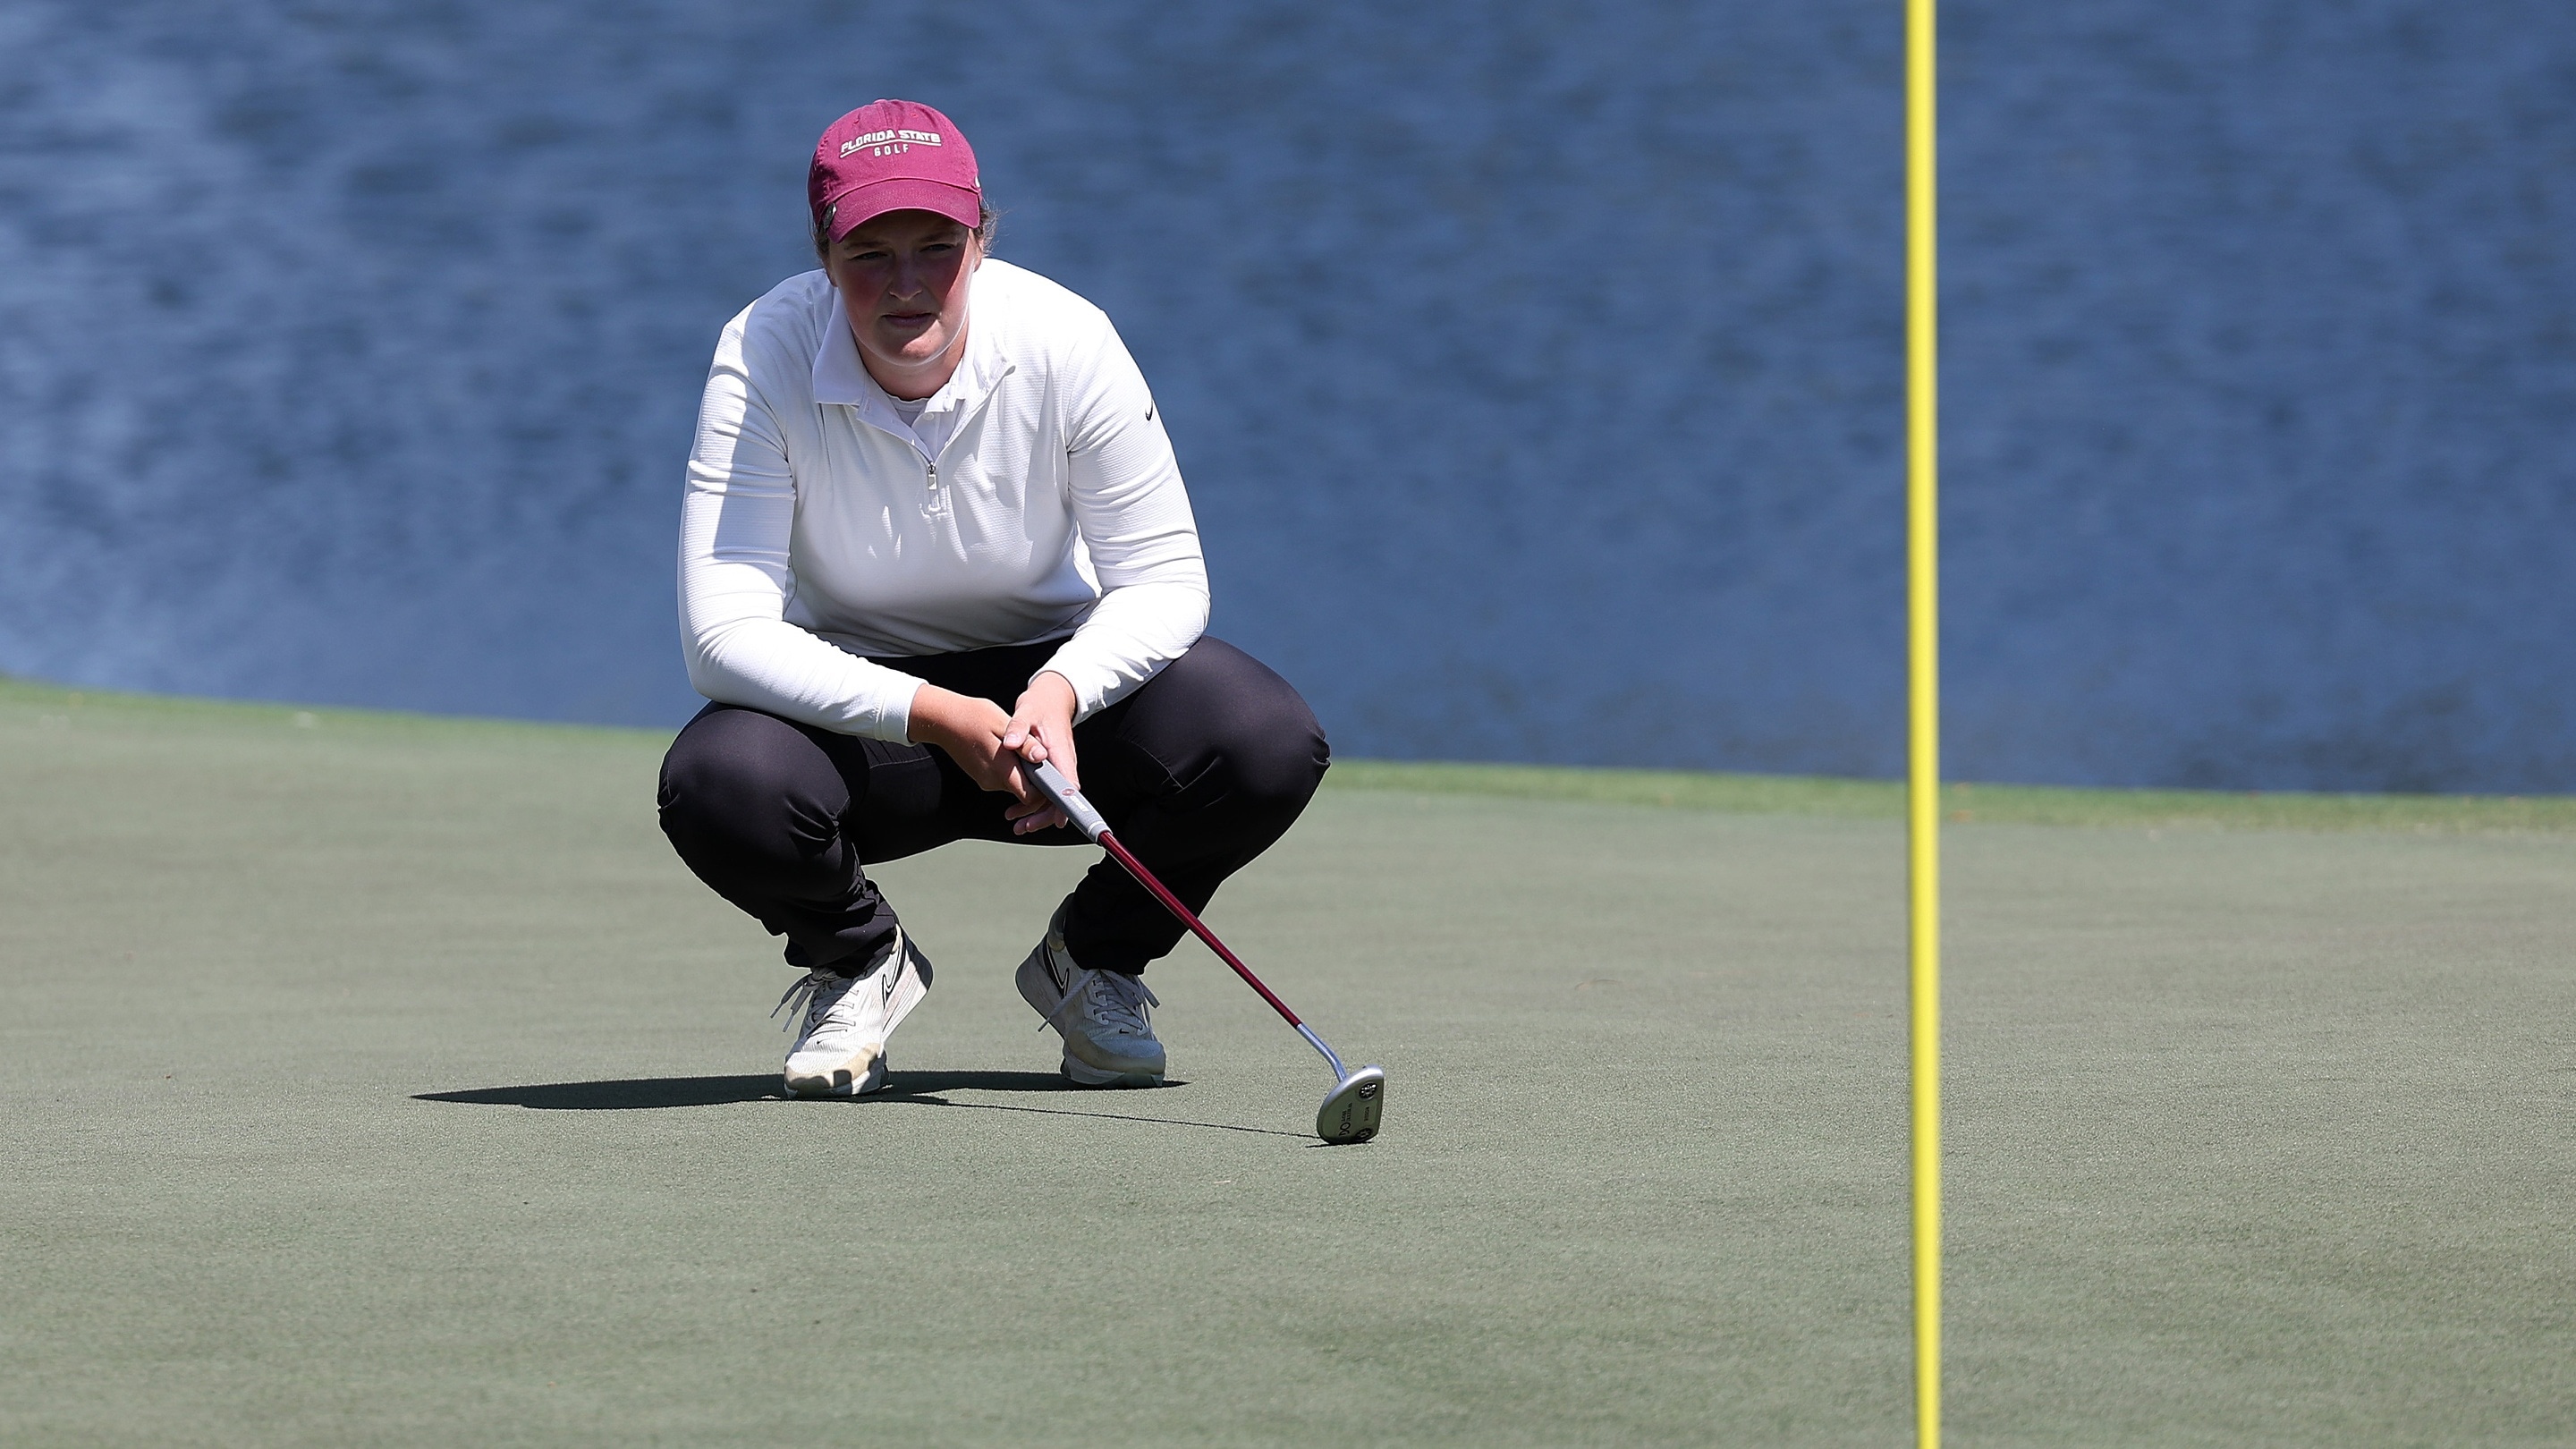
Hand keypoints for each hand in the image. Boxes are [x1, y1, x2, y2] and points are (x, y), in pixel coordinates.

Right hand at [905, 686, 1033, 811]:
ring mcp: (986, 781)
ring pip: (1014, 784)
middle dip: (1035, 779)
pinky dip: (1010, 768)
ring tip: (1019, 748)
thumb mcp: (1003, 724)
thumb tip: (1043, 757)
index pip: (1029, 797)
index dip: (1044, 791)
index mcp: (1001, 769)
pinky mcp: (982, 777)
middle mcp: (993, 781)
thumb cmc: (973, 717)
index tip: (1051, 776)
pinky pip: (1003, 778)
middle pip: (1024, 792)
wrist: (943, 720)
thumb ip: (1024, 744)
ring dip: (1022, 771)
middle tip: (1038, 756)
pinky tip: (1006, 751)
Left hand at [1000, 672, 1079, 834]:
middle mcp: (1064, 763)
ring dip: (1038, 814)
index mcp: (1060, 752)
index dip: (1065, 804)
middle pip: (1062, 798)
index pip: (1068, 784)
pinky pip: (1048, 792)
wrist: (1052, 699)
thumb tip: (1010, 743)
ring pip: (1054, 799)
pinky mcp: (1054, 769)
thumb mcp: (1025, 712)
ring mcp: (1060, 767)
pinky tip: (1017, 809)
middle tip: (1023, 826)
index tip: (1058, 821)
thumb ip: (1017, 728)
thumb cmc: (1040, 706)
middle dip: (1045, 816)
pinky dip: (1035, 804)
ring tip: (1016, 823)